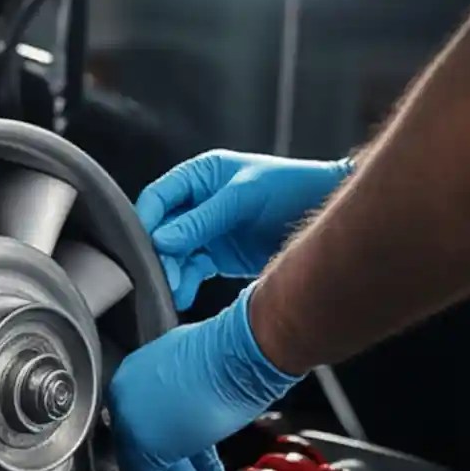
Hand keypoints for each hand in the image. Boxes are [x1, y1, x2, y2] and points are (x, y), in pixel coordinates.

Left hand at [108, 283, 301, 470]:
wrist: (238, 356)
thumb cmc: (227, 355)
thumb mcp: (196, 372)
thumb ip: (184, 392)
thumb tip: (191, 412)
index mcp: (135, 374)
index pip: (138, 421)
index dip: (161, 447)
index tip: (169, 465)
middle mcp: (128, 397)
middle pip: (143, 445)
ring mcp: (133, 420)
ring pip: (150, 464)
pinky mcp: (144, 445)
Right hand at [136, 150, 351, 309]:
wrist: (326, 214)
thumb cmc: (291, 189)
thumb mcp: (243, 198)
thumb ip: (201, 220)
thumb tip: (161, 240)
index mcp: (200, 176)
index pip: (158, 197)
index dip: (146, 221)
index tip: (144, 246)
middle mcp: (199, 202)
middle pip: (162, 228)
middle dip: (158, 252)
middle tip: (162, 274)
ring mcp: (208, 230)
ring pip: (174, 252)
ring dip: (170, 271)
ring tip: (173, 289)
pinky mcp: (218, 254)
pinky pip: (192, 269)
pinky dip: (185, 283)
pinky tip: (183, 295)